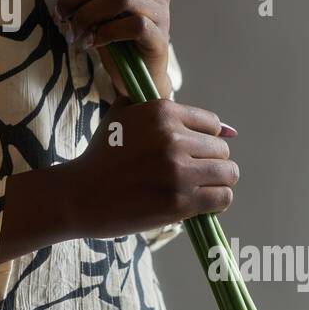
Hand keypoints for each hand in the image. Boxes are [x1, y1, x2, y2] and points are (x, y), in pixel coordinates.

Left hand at [52, 0, 172, 98]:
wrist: (135, 74)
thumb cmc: (114, 34)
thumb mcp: (98, 4)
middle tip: (61, 14)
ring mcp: (162, 10)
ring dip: (87, 15)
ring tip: (74, 32)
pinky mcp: (161, 36)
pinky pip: (133, 25)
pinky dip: (105, 33)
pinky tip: (92, 43)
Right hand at [69, 95, 239, 238]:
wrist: (80, 195)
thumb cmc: (101, 156)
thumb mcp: (121, 115)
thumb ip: (157, 107)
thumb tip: (220, 125)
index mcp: (161, 112)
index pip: (211, 123)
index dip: (205, 138)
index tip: (194, 150)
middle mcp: (173, 138)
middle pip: (222, 149)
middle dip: (210, 161)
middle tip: (192, 172)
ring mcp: (178, 171)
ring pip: (228, 173)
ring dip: (218, 181)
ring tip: (201, 187)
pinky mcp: (180, 202)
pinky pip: (222, 197)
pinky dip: (217, 200)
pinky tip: (201, 202)